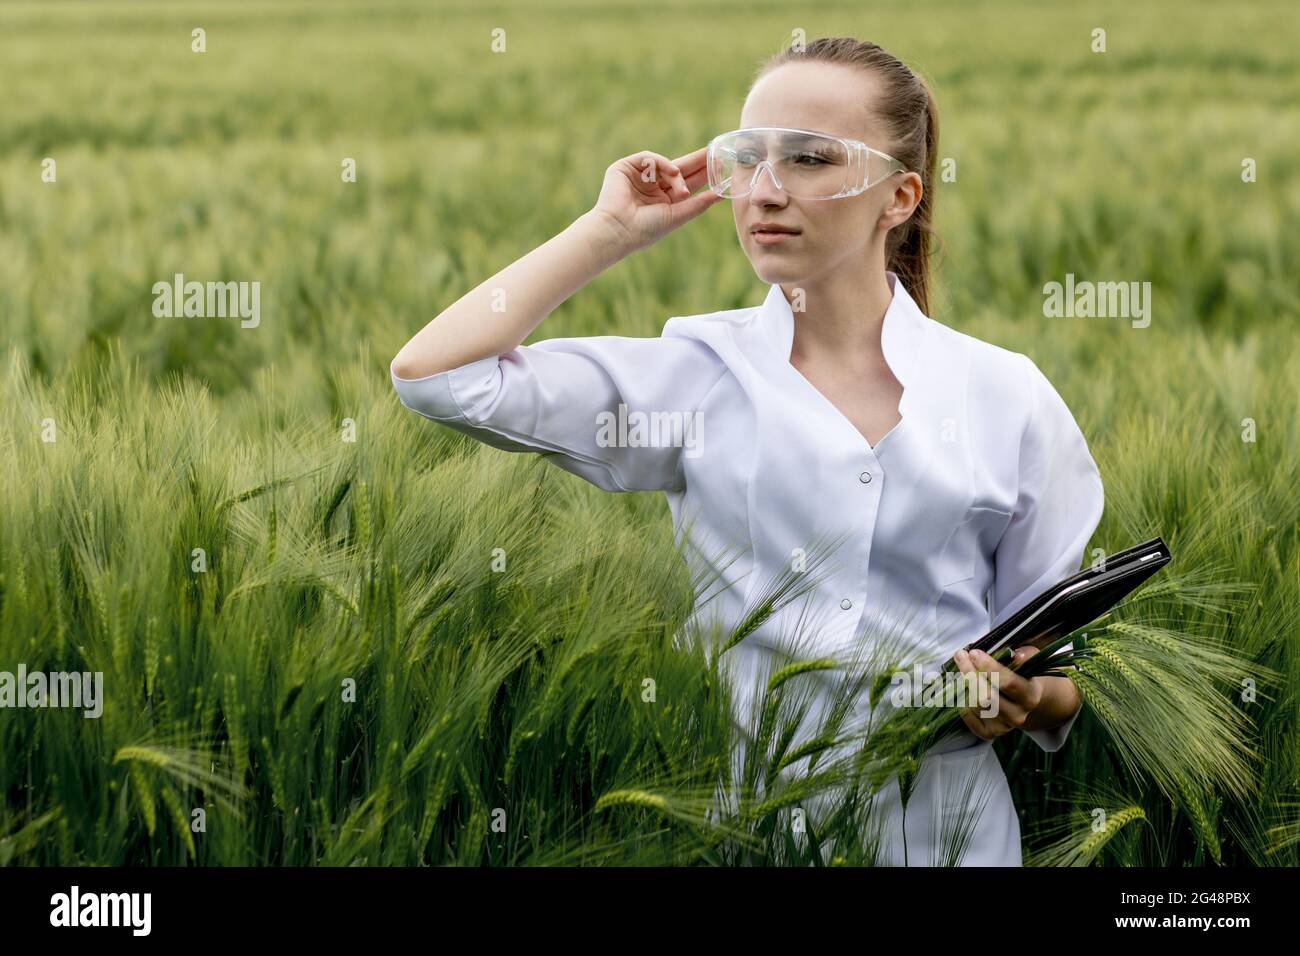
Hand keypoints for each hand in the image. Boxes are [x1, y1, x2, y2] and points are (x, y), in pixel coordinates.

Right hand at [585, 146, 722, 255]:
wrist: (618, 230)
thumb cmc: (646, 229)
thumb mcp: (677, 216)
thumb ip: (699, 204)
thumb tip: (721, 194)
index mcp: (663, 200)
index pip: (687, 183)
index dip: (704, 175)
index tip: (723, 169)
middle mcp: (652, 187)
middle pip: (679, 169)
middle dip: (698, 162)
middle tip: (716, 153)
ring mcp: (639, 176)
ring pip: (666, 164)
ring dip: (679, 174)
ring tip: (683, 190)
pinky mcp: (625, 167)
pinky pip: (649, 158)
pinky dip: (662, 163)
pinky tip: (673, 172)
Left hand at [951, 646, 1045, 740]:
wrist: (1023, 700)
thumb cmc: (1022, 675)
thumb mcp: (1029, 660)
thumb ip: (1025, 655)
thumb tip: (1017, 656)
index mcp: (1030, 696)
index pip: (1008, 682)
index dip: (989, 667)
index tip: (974, 653)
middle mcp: (1018, 715)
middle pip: (987, 696)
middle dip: (970, 673)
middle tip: (960, 655)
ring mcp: (1003, 727)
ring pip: (975, 705)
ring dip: (964, 685)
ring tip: (962, 669)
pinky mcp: (988, 733)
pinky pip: (968, 716)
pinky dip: (962, 702)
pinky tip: (965, 690)